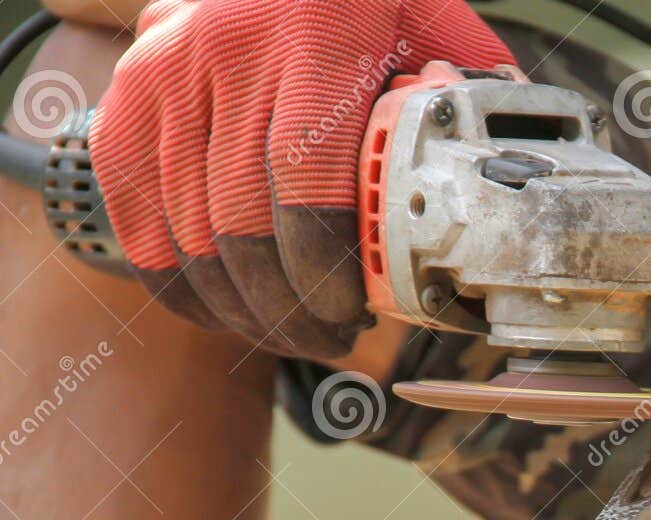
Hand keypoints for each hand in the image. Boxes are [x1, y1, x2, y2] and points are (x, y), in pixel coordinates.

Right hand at [89, 0, 512, 357]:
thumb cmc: (371, 2)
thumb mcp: (435, 32)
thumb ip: (470, 105)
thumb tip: (510, 186)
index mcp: (319, 31)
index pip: (306, 178)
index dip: (324, 267)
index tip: (354, 315)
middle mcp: (227, 47)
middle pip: (241, 221)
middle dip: (288, 305)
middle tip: (332, 339)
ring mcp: (165, 72)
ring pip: (190, 232)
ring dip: (243, 306)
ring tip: (295, 331)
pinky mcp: (126, 98)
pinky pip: (138, 218)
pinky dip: (179, 281)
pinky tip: (226, 311)